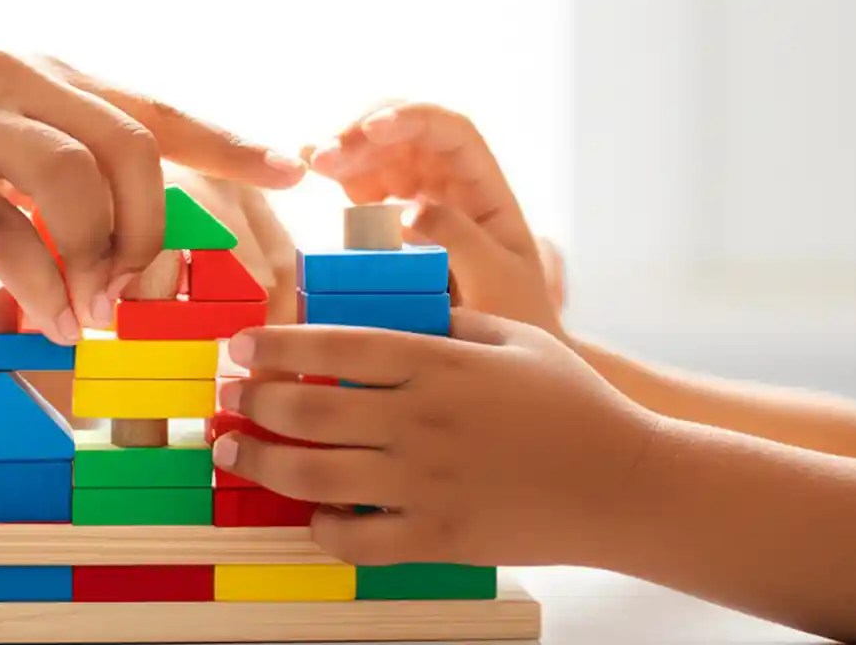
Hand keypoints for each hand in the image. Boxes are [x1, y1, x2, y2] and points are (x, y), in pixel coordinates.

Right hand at [0, 52, 305, 342]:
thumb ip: (59, 181)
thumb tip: (129, 251)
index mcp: (44, 72)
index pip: (154, 107)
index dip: (229, 140)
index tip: (294, 170)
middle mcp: (11, 75)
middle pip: (131, 143)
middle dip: (155, 230)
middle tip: (141, 292)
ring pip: (76, 177)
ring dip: (99, 258)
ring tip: (92, 310)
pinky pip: (2, 230)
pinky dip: (40, 284)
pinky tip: (48, 316)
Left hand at [210, 309, 657, 565]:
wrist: (627, 484)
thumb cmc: (575, 404)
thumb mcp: (515, 337)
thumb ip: (450, 322)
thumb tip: (394, 316)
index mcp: (439, 363)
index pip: (336, 346)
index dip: (276, 344)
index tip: (240, 345)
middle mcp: (422, 420)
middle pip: (309, 409)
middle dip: (253, 402)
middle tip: (228, 399)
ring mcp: (427, 482)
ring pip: (316, 475)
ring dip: (263, 463)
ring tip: (234, 454)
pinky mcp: (439, 536)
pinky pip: (358, 539)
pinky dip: (323, 528)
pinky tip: (313, 514)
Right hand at [305, 102, 562, 337]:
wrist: (499, 363)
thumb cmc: (514, 318)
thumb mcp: (500, 281)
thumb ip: (462, 241)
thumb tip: (411, 208)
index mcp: (484, 186)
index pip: (452, 132)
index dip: (412, 119)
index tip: (373, 130)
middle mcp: (449, 181)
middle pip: (405, 131)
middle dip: (365, 131)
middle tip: (325, 156)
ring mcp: (417, 196)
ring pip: (378, 151)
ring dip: (344, 149)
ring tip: (313, 162)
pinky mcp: (388, 218)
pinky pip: (362, 182)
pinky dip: (337, 170)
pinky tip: (311, 166)